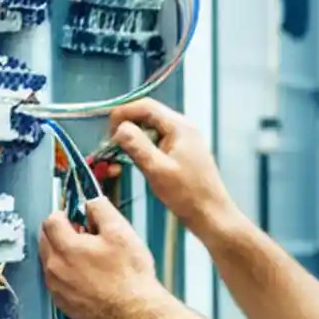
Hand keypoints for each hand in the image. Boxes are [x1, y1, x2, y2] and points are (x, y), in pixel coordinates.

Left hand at [39, 196, 166, 318]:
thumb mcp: (120, 232)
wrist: (134, 314)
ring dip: (63, 254)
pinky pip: (56, 280)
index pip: (50, 221)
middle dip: (61, 233)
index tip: (75, 218)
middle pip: (45, 240)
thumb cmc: (130, 276)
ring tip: (90, 258)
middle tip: (85, 236)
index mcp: (66, 248)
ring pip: (50, 261)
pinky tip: (88, 276)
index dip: (63, 215)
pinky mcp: (61, 303)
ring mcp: (56, 288)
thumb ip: (101, 209)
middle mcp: (55, 268)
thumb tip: (90, 202)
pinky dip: (66, 274)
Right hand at [102, 98, 239, 234]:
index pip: (145, 106)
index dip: (122, 113)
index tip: (107, 131)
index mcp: (179, 126)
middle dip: (126, 124)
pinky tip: (135, 159)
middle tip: (110, 143)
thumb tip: (119, 128)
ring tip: (119, 152)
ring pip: (151, 127)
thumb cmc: (185, 193)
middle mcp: (182, 126)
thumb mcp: (156, 169)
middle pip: (147, 114)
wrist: (210, 212)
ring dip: (133, 136)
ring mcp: (183, 138)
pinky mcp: (181, 150)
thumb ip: (137, 145)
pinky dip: (142, 145)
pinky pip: (157, 139)